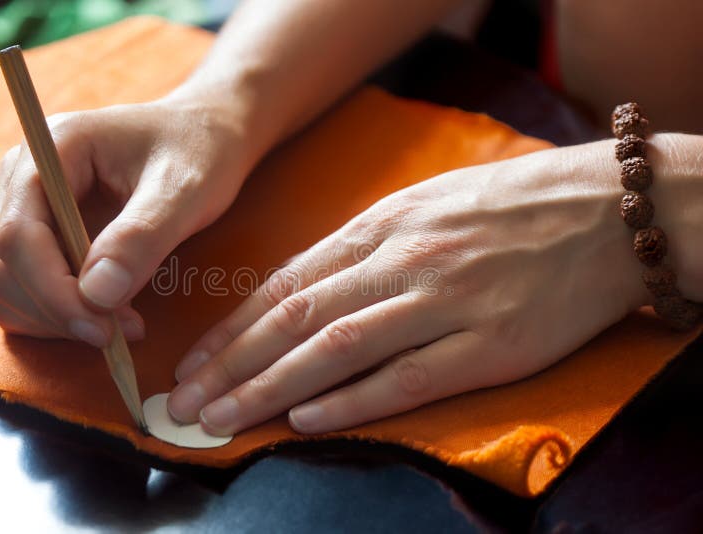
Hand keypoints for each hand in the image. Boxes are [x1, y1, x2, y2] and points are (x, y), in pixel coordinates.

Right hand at [0, 90, 253, 346]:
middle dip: (55, 312)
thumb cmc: (199, 152)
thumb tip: (96, 295)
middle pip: (0, 267)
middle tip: (122, 332)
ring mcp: (22, 208)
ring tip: (118, 324)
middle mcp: (22, 178)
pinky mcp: (35, 236)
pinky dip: (48, 316)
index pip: (18, 234)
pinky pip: (13, 291)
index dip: (53, 293)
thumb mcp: (185, 189)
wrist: (203, 138)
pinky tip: (101, 315)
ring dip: (49, 320)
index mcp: (52, 150)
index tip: (104, 330)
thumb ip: (142, 237)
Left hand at [167, 140, 656, 434]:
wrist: (604, 211)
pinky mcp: (489, 344)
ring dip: (270, 386)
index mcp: (382, 226)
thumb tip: (305, 286)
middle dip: (231, 363)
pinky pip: (407, 377)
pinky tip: (306, 420)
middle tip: (184, 401)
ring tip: (221, 418)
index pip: (287, 281)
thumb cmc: (510, 206)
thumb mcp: (426, 205)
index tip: (194, 360)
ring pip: (337, 348)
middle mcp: (402, 261)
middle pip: (296, 317)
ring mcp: (444, 302)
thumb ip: (367, 245)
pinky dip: (351, 401)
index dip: (233, 326)